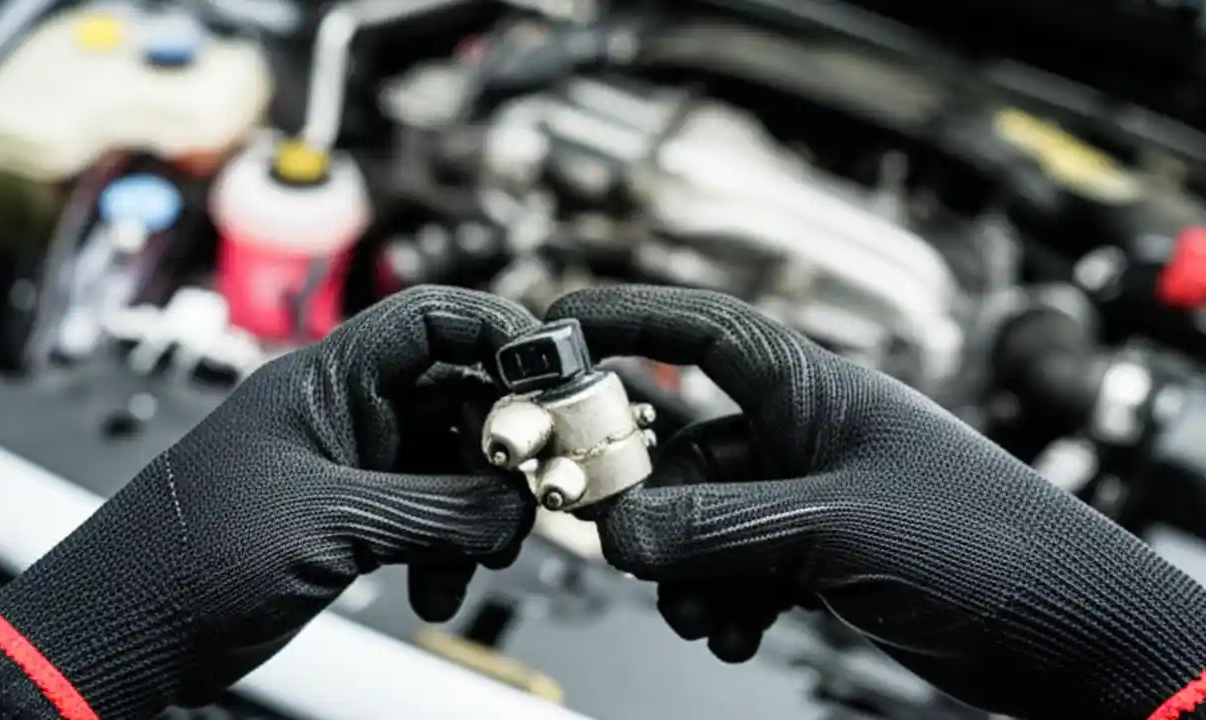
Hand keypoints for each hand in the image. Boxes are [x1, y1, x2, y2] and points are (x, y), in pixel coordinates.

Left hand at [0, 287, 538, 717]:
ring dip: (479, 515)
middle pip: (458, 399)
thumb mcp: (335, 524)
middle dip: (501, 448)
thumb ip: (442, 509)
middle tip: (529, 493)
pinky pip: (430, 518)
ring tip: (479, 561)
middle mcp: (346, 414)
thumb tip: (519, 505)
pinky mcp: (351, 521)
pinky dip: (449, 551)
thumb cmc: (188, 557)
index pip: (431, 319)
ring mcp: (350, 469)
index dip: (498, 333)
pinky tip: (438, 591)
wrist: (126, 636)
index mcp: (327, 379)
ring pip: (452, 467)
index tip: (551, 373)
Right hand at [547, 285, 1205, 719]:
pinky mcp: (816, 555)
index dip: (623, 321)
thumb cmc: (982, 544)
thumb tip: (616, 531)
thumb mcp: (831, 529)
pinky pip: (733, 566)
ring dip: (683, 567)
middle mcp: (802, 435)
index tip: (553, 333)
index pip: (700, 333)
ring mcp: (807, 498)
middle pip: (682, 445)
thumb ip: (715, 526)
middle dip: (646, 500)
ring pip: (700, 519)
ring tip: (700, 610)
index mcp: (812, 389)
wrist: (1067, 631)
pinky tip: (734, 632)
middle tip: (619, 542)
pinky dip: (719, 598)